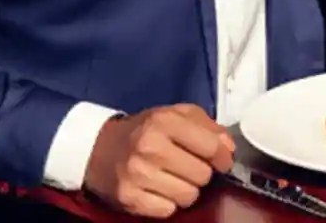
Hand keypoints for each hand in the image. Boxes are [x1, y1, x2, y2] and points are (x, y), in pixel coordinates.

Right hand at [84, 104, 235, 218]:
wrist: (97, 149)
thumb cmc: (144, 131)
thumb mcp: (175, 115)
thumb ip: (208, 126)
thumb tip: (228, 148)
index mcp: (164, 121)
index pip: (211, 146)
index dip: (222, 157)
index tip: (221, 160)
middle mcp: (150, 147)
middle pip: (202, 175)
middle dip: (201, 173)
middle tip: (189, 167)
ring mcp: (137, 174)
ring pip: (188, 195)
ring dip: (186, 189)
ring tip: (174, 178)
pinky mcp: (129, 198)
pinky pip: (169, 210)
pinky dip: (168, 202)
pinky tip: (159, 189)